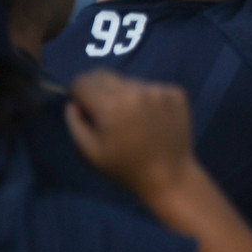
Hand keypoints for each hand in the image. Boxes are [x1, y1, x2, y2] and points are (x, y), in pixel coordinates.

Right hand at [65, 70, 195, 202]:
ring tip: (132, 120)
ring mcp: (159, 89)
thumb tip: (74, 102)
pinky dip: (146, 98)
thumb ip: (75, 122)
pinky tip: (151, 119)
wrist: (170, 175)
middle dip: (99, 91)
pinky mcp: (176, 92)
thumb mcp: (89, 152)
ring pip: (129, 81)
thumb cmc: (124, 167)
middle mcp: (135, 89)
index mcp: (110, 104)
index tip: (86, 109)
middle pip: (105, 75)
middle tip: (107, 115)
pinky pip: (151, 87)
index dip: (79, 94)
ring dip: (124, 95)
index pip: (83, 80)